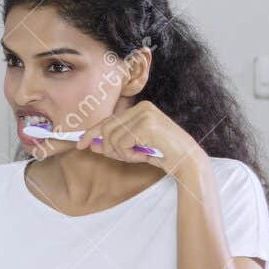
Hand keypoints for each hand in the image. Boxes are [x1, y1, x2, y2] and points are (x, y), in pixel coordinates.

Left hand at [77, 101, 204, 174]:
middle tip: (124, 158)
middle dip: (108, 148)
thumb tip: (92, 144)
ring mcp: (144, 114)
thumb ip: (114, 143)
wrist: (188, 161)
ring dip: (122, 154)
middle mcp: (142, 107)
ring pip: (112, 138)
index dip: (92, 133)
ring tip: (139, 156)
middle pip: (106, 128)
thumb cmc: (163, 154)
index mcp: (140, 108)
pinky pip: (122, 144)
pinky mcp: (146, 125)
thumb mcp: (135, 148)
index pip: (109, 120)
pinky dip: (129, 155)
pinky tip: (144, 156)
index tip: (80, 144)